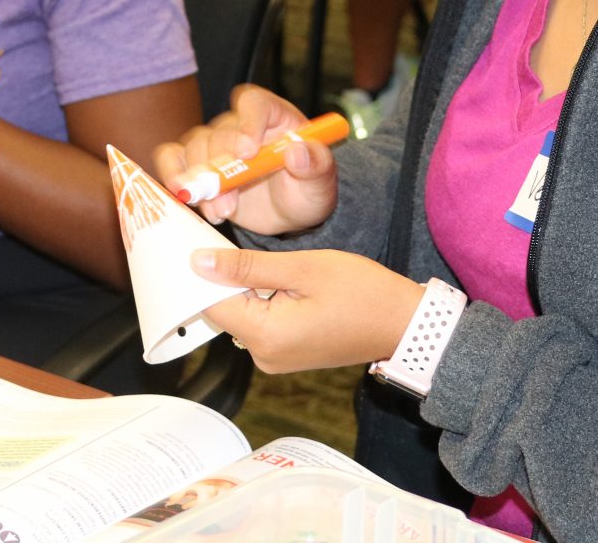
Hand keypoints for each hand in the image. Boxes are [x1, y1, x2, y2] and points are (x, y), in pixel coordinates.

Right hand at [153, 85, 337, 234]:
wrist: (288, 212)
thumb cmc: (307, 189)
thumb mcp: (321, 181)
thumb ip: (316, 164)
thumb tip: (298, 151)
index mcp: (274, 115)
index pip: (254, 103)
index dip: (247, 123)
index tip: (247, 153)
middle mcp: (241, 124)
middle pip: (220, 132)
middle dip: (221, 170)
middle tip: (228, 201)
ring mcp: (216, 142)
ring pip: (195, 147)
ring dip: (202, 182)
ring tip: (220, 212)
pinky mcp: (197, 163)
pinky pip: (173, 156)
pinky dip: (174, 174)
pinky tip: (187, 198)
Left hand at [192, 247, 426, 373]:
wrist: (404, 324)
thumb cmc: (362, 292)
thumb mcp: (303, 268)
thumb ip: (247, 266)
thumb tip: (199, 261)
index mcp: (265, 336)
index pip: (209, 303)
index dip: (198, 271)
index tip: (192, 242)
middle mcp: (264, 355)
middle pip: (223, 309)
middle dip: (218, 276)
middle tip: (217, 239)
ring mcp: (275, 357)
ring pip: (240, 313)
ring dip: (239, 285)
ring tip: (244, 254)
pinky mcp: (286, 352)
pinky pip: (258, 321)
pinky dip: (255, 297)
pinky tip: (262, 275)